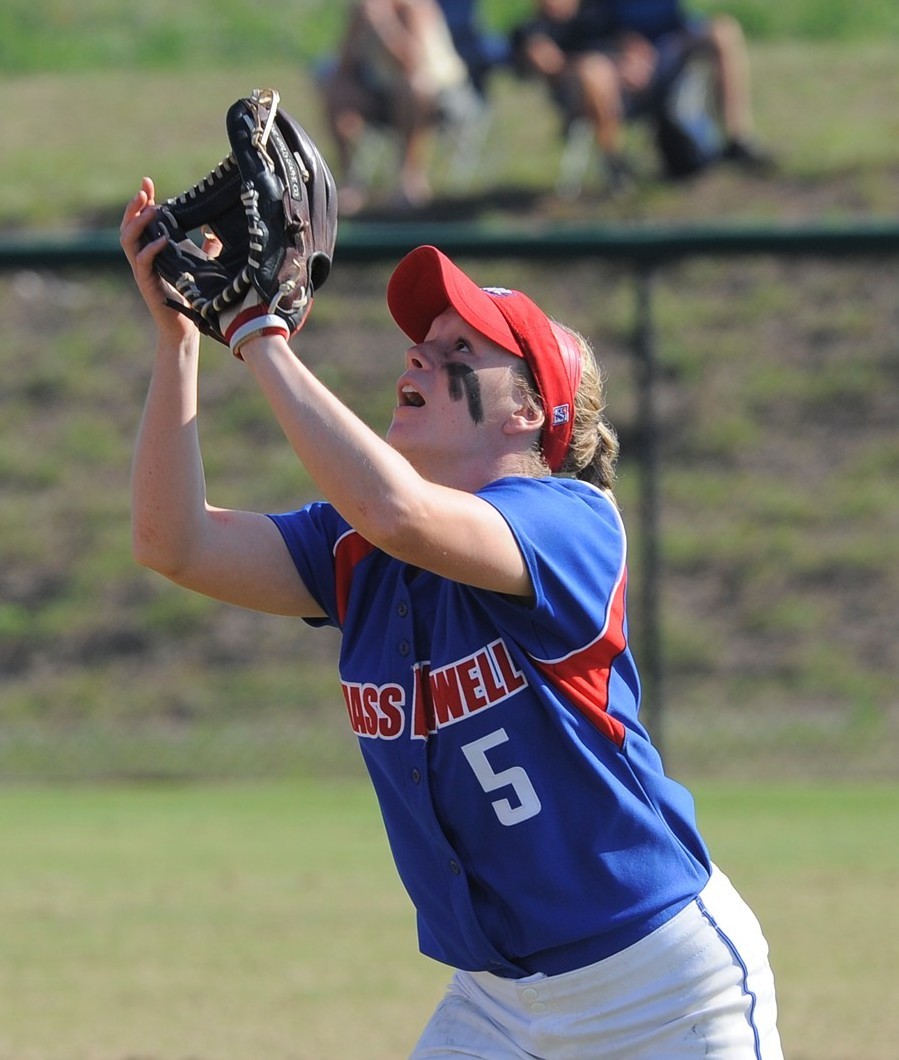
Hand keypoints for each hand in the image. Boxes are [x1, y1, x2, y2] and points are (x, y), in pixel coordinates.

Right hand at [119, 177, 198, 344]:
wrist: (184, 329)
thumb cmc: (189, 298)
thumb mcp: (198, 267)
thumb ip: (205, 249)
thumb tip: (216, 231)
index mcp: (150, 252)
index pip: (141, 221)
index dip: (143, 202)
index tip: (147, 183)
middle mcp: (142, 259)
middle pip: (128, 226)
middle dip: (134, 206)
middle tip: (144, 189)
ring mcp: (142, 272)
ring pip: (128, 241)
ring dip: (138, 223)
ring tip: (152, 209)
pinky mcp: (147, 284)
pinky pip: (143, 262)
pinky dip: (151, 248)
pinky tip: (164, 239)